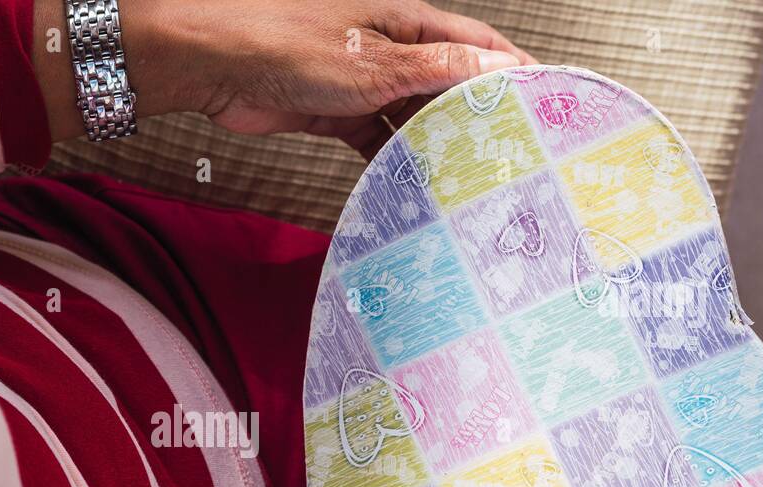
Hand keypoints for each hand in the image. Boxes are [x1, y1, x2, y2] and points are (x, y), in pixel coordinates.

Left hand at [34, 0, 534, 156]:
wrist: (213, 65)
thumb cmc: (286, 42)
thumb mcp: (372, 61)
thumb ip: (436, 71)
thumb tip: (500, 73)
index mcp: (408, 23)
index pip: (477, 50)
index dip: (514, 77)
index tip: (549, 110)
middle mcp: (390, 49)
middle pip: (448, 87)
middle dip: (477, 120)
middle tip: (512, 161)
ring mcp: (362, 82)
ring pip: (413, 119)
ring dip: (433, 148)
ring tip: (468, 185)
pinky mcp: (334, 112)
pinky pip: (375, 140)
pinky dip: (391, 162)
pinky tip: (410, 189)